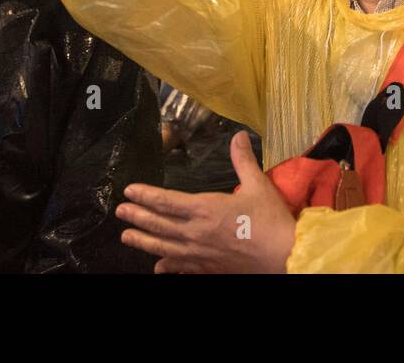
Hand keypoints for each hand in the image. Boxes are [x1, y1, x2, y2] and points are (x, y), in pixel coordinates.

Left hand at [116, 131, 294, 273]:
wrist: (284, 256)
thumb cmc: (271, 220)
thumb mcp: (259, 185)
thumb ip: (243, 160)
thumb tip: (238, 136)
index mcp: (206, 209)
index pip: (167, 201)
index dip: (146, 195)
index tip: (129, 190)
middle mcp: (196, 232)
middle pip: (159, 224)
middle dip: (137, 216)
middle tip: (120, 212)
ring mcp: (199, 253)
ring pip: (163, 248)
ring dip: (142, 241)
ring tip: (126, 236)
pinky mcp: (207, 268)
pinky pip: (180, 267)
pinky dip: (165, 266)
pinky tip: (156, 268)